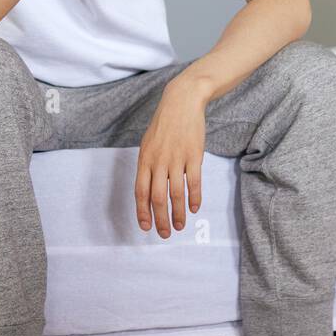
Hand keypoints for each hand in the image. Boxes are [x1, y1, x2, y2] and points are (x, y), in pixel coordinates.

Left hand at [135, 76, 209, 237]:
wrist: (182, 102)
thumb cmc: (164, 124)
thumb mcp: (148, 143)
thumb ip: (148, 166)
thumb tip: (149, 189)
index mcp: (145, 159)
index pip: (141, 191)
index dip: (142, 211)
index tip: (145, 226)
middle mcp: (158, 161)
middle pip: (157, 197)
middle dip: (160, 219)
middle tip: (164, 234)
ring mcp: (176, 159)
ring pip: (176, 194)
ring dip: (177, 213)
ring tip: (180, 226)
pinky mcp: (193, 155)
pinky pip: (193, 182)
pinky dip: (194, 198)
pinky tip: (194, 208)